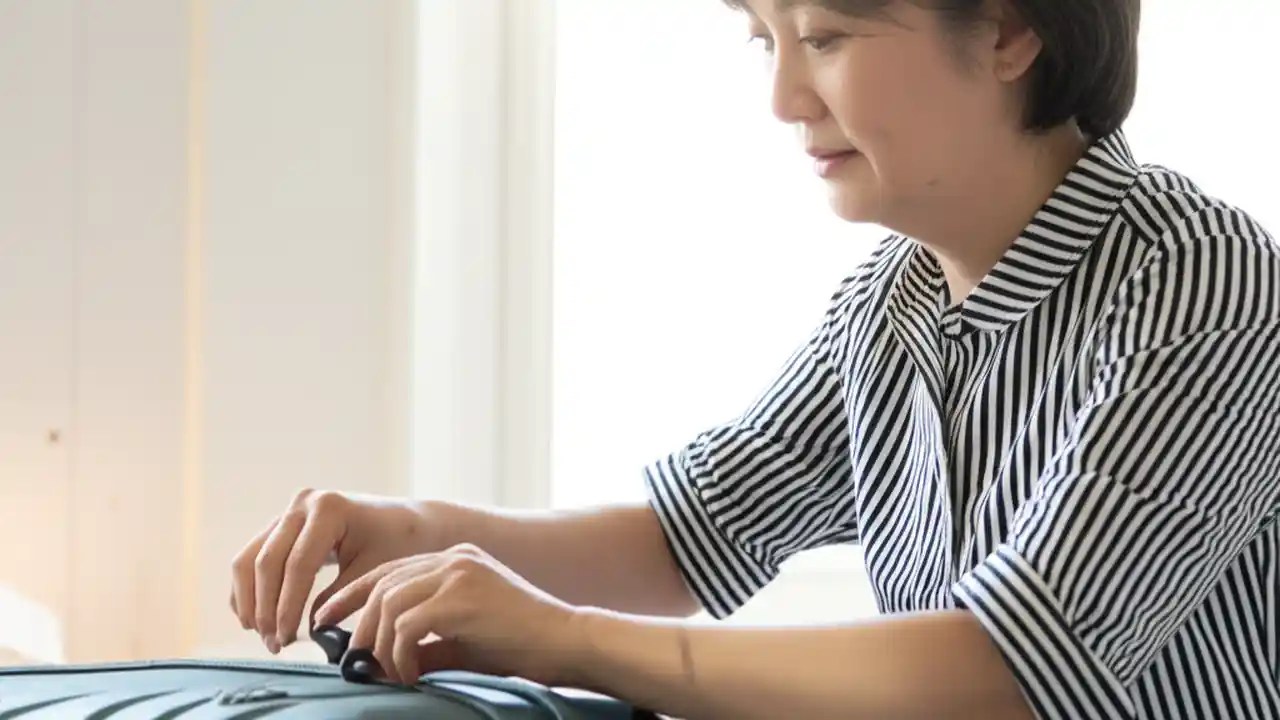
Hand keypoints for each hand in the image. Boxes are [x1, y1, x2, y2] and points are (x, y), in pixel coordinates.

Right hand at [230, 488, 445, 652]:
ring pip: (248, 559)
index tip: (287, 639)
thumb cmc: (397, 544)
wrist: (404, 521)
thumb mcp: (373, 571)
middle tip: (274, 644)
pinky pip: (252, 558)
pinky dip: (249, 590)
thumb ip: (339, 598)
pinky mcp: (281, 525)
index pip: (297, 565)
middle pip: (265, 562)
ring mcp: (288, 512)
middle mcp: (302, 504)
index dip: (287, 606)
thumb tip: (307, 630)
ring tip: (264, 636)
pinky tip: (256, 619)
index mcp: (328, 509)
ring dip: (250, 601)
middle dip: (266, 608)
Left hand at [312, 543, 586, 686]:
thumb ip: (426, 641)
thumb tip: (379, 660)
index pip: (389, 570)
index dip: (352, 596)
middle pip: (381, 585)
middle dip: (358, 626)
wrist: (567, 642)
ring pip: (387, 604)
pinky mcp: (461, 596)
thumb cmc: (522, 646)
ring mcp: (458, 572)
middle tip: (355, 663)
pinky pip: (406, 626)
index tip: (326, 622)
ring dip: (380, 646)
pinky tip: (412, 675)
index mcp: (456, 559)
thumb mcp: (464, 638)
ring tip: (392, 675)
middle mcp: (454, 558)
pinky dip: (399, 655)